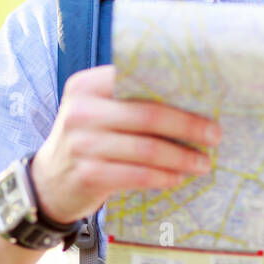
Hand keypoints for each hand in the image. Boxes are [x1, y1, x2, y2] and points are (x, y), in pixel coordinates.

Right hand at [30, 65, 222, 224]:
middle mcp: (81, 111)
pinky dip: (162, 176)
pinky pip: (136, 175)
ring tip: (203, 162)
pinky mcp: (87, 175)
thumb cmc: (86, 141)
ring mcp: (81, 144)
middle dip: (187, 126)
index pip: (136, 80)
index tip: (206, 99)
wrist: (49, 182)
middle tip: (214, 136)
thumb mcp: (96, 111)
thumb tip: (190, 100)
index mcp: (86, 86)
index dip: (175, 90)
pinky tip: (177, 177)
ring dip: (181, 157)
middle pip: (147, 115)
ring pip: (146, 149)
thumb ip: (127, 101)